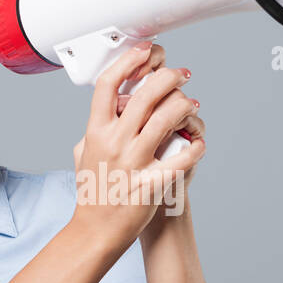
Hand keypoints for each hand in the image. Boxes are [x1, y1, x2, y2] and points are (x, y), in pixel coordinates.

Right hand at [71, 42, 205, 251]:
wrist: (96, 231)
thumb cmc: (93, 193)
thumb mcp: (83, 154)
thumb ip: (93, 129)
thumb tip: (104, 108)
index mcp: (95, 132)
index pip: (107, 85)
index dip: (128, 62)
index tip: (146, 51)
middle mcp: (114, 143)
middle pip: (143, 95)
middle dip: (167, 77)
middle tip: (182, 74)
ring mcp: (132, 163)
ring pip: (165, 119)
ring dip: (184, 105)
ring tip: (192, 102)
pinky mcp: (150, 183)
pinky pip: (181, 159)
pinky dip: (195, 147)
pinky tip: (200, 141)